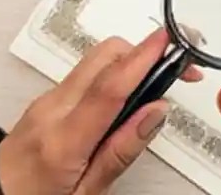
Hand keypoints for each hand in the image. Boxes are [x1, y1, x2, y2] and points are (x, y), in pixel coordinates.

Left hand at [0, 29, 201, 194]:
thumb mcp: (86, 192)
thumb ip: (121, 151)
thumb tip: (155, 113)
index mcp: (62, 141)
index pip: (109, 87)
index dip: (143, 58)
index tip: (168, 42)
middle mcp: (50, 111)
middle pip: (103, 57)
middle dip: (144, 52)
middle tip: (175, 67)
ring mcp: (45, 101)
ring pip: (95, 62)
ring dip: (130, 63)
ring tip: (155, 87)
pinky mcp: (45, 99)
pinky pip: (86, 75)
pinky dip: (113, 75)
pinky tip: (126, 96)